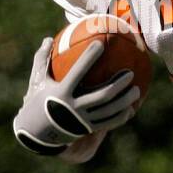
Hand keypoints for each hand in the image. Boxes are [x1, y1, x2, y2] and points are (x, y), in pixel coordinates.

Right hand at [12, 36, 139, 155]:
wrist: (35, 133)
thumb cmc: (37, 101)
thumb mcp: (36, 81)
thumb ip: (42, 60)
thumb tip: (47, 39)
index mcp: (60, 92)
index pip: (77, 72)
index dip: (89, 57)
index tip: (101, 44)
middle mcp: (73, 107)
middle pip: (103, 94)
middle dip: (119, 83)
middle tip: (130, 73)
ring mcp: (82, 120)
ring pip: (110, 110)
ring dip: (125, 100)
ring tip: (137, 89)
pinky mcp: (88, 129)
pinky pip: (109, 122)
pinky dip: (121, 115)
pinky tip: (131, 108)